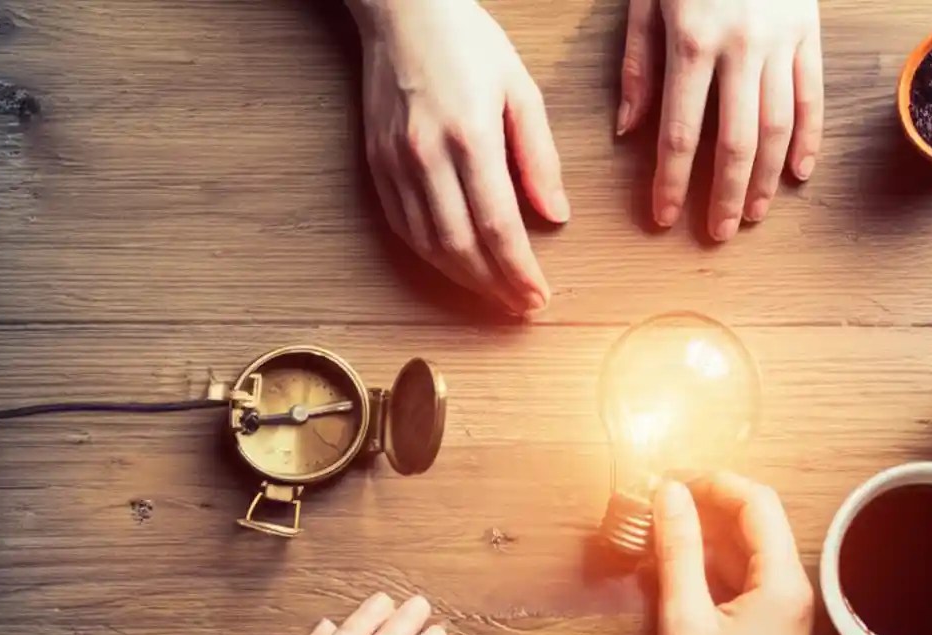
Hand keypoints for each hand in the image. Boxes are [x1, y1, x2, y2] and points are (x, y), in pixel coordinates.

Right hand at [351, 0, 569, 313]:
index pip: (498, 227)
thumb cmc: (468, 42)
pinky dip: (432, 256)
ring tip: (495, 295)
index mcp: (470, 136)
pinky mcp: (376, 165)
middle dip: (495, 287)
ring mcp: (395, 163)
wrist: (402, 10)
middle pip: (461, 248)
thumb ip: (540, 158)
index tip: (539, 296)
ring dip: (464, 280)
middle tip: (522, 307)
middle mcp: (426, 155)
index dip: (519, 271)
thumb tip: (555, 216)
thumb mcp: (522, 90)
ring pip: (428, 245)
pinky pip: (404, 227)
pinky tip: (457, 266)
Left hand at [618, 0, 823, 240]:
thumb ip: (638, 65)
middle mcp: (741, 48)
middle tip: (718, 234)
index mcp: (692, 41)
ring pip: (779, 126)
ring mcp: (782, 41)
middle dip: (725, 195)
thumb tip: (627, 131)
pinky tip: (799, 174)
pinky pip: (813, 96)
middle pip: (736, 142)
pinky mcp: (810, 32)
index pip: (679, 132)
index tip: (663, 219)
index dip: (671, 182)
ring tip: (754, 214)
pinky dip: (810, 139)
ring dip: (767, 178)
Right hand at [652, 474, 814, 634]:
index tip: (673, 479)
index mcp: (784, 586)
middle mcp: (793, 596)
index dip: (713, 482)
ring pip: (744, 554)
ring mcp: (781, 616)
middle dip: (705, 507)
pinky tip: (672, 570)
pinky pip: (740, 583)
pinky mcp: (766, 634)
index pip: (758, 503)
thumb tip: (670, 495)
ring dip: (703, 538)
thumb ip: (678, 550)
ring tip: (657, 532)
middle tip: (658, 501)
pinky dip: (707, 569)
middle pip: (753, 526)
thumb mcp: (684, 620)